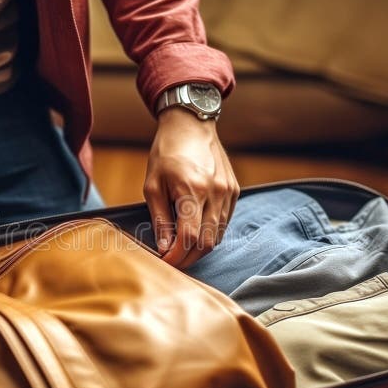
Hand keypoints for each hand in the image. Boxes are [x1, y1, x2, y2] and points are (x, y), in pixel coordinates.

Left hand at [143, 107, 239, 268]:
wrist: (190, 126)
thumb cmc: (166, 153)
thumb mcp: (153, 185)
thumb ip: (160, 218)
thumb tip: (164, 247)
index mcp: (192, 190)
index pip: (188, 237)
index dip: (176, 255)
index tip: (164, 261)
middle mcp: (215, 192)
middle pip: (206, 242)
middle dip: (188, 257)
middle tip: (173, 260)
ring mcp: (228, 192)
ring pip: (218, 235)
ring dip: (200, 247)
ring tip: (182, 249)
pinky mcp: (234, 190)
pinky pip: (224, 222)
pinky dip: (210, 233)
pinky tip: (196, 232)